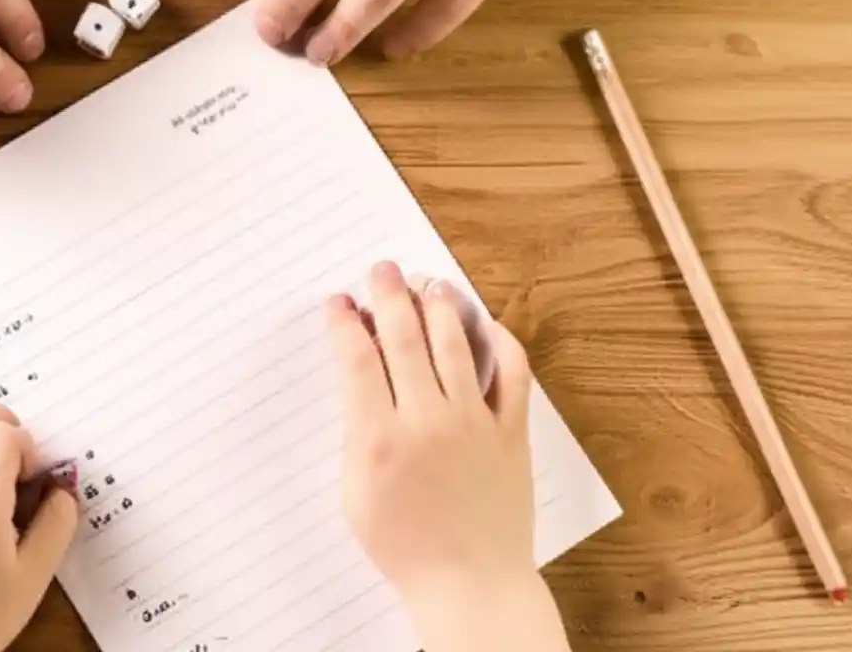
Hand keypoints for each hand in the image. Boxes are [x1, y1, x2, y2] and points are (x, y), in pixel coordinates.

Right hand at [328, 262, 570, 650]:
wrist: (469, 581)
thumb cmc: (404, 547)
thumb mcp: (355, 493)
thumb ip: (356, 434)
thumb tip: (360, 381)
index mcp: (380, 438)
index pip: (358, 360)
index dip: (346, 324)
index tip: (339, 303)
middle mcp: (427, 421)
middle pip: (405, 338)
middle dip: (389, 294)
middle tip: (381, 269)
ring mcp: (474, 423)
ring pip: (455, 344)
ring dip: (439, 305)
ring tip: (428, 283)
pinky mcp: (511, 431)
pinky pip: (512, 372)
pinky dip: (499, 341)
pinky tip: (483, 323)